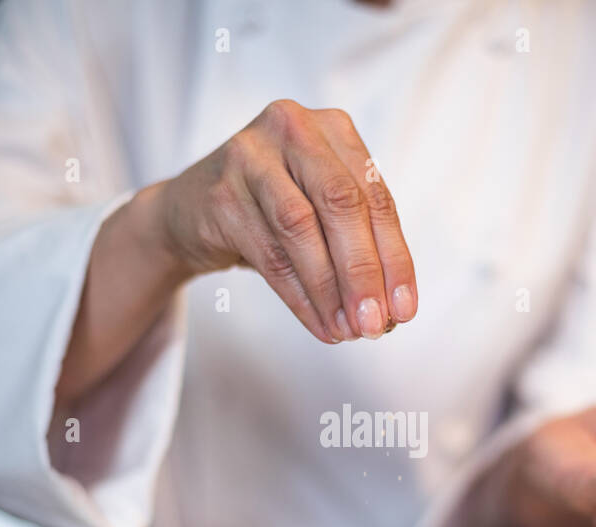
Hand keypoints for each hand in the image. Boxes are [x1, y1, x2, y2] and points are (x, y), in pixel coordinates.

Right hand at [154, 99, 416, 342]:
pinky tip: (318, 323)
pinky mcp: (221, 192)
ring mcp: (251, 156)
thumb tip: (393, 309)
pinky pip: (268, 253)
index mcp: (333, 128)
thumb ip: (359, 245)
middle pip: (341, 205)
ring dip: (329, 289)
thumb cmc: (272, 211)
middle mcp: (293, 129)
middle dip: (363, 272)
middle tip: (376, 325)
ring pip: (301, 229)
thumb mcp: (322, 212)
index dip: (395, 257)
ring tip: (347, 330)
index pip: (375, 197)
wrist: (190, 211)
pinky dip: (299, 297)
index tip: (405, 310)